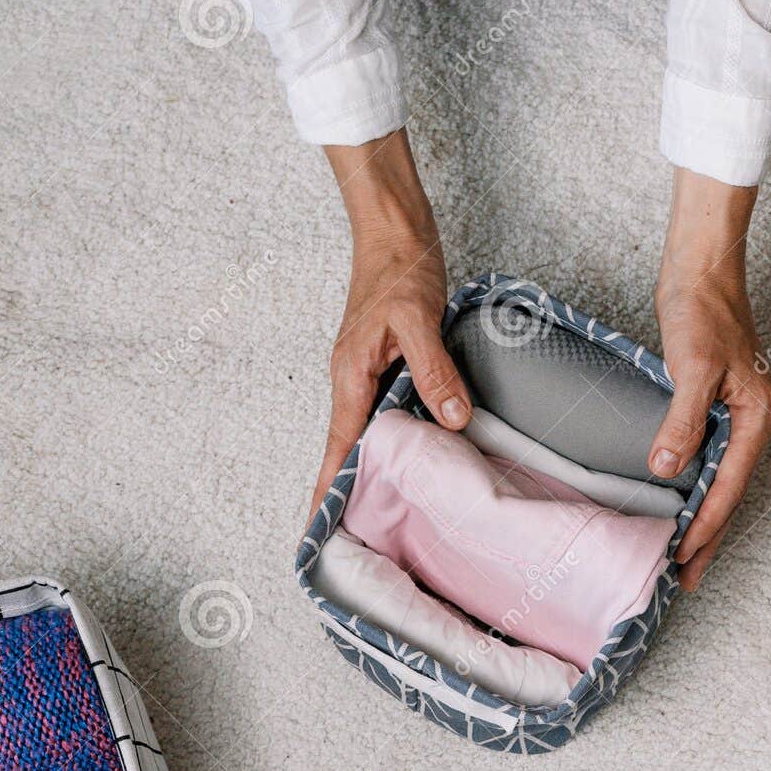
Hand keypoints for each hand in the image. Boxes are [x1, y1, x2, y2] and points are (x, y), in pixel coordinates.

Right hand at [310, 131, 471, 516]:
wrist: (395, 228)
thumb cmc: (400, 267)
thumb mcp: (419, 320)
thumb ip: (434, 371)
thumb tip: (451, 419)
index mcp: (350, 378)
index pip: (338, 448)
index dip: (329, 489)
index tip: (318, 528)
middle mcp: (353, 382)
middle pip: (350, 449)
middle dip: (350, 492)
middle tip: (359, 541)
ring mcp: (368, 374)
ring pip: (371, 433)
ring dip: (376, 469)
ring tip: (386, 515)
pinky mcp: (387, 366)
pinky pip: (389, 414)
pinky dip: (400, 439)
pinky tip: (419, 456)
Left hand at [651, 169, 770, 591]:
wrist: (703, 265)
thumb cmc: (701, 308)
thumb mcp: (691, 365)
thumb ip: (682, 420)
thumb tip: (669, 469)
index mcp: (757, 418)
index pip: (727, 488)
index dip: (704, 526)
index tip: (681, 558)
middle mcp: (755, 422)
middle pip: (730, 493)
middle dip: (708, 537)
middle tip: (685, 578)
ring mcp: (740, 415)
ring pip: (722, 481)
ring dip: (703, 518)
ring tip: (683, 555)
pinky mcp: (722, 406)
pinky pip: (712, 461)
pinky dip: (698, 488)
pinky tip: (681, 504)